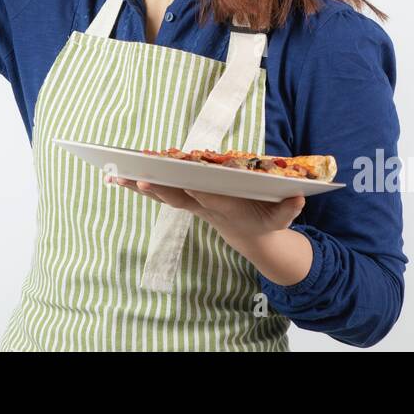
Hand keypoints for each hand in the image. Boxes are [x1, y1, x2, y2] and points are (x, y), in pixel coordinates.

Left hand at [109, 176, 314, 285]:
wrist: (252, 238)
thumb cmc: (267, 223)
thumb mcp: (281, 218)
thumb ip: (289, 208)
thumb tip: (300, 197)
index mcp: (224, 207)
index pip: (204, 199)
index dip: (189, 192)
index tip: (171, 184)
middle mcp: (203, 205)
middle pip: (174, 195)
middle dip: (154, 187)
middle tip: (131, 178)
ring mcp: (192, 203)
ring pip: (162, 192)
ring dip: (138, 184)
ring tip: (113, 174)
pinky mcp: (186, 199)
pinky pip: (161, 190)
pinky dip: (141, 183)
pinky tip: (119, 175)